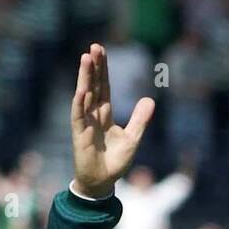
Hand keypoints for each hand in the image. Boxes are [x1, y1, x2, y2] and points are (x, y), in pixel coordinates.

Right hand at [70, 43, 154, 198]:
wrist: (103, 181)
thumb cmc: (115, 160)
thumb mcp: (133, 138)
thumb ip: (139, 119)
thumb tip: (150, 99)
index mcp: (104, 113)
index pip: (103, 86)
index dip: (103, 70)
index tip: (102, 51)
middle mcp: (93, 114)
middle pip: (93, 85)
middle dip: (93, 67)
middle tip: (95, 47)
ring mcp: (84, 122)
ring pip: (84, 95)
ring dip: (85, 77)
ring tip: (86, 58)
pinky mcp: (79, 134)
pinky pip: (79, 115)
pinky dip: (79, 103)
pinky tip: (81, 89)